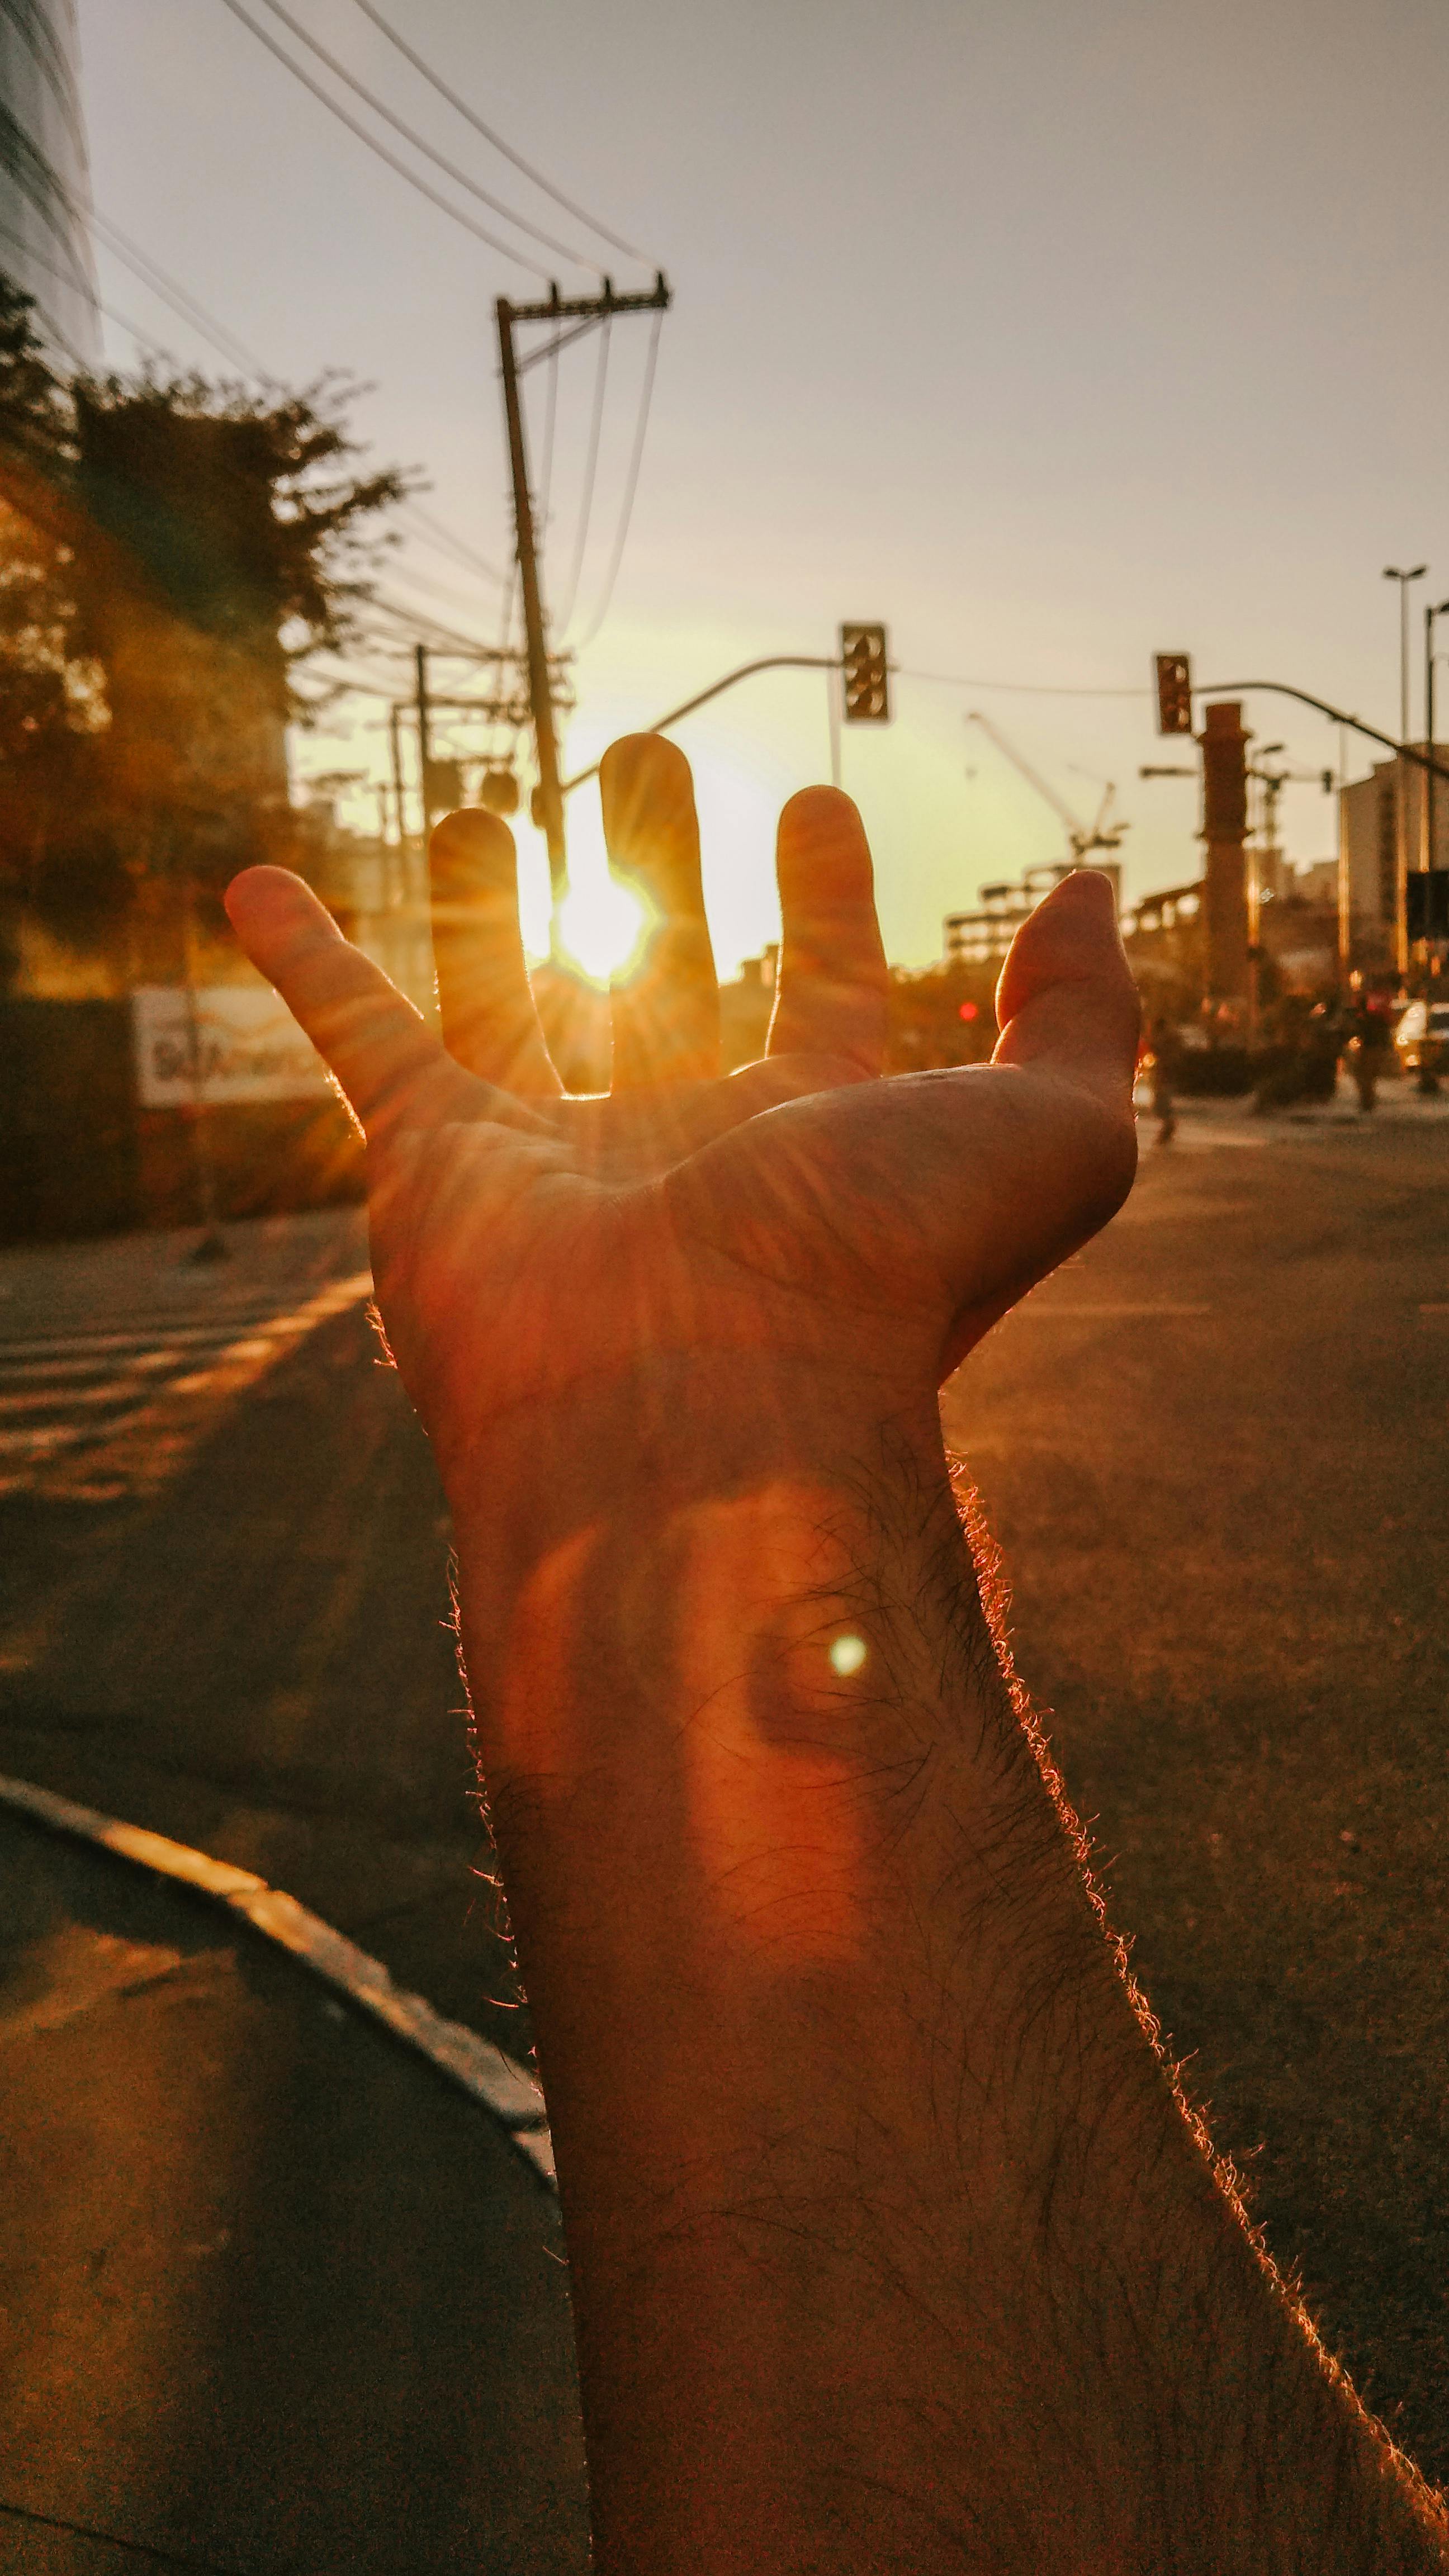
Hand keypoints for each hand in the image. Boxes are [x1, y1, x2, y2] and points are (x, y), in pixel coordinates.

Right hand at [225, 733, 1138, 1493]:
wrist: (705, 1404)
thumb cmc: (884, 1275)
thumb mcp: (1052, 1135)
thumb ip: (1086, 1014)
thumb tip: (1090, 892)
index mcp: (816, 1134)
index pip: (823, 992)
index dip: (828, 898)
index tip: (821, 805)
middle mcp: (680, 1145)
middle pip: (664, 968)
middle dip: (662, 858)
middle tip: (652, 751)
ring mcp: (547, 1158)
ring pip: (511, 994)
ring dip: (498, 896)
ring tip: (496, 794)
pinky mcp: (430, 1167)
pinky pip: (354, 1038)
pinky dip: (306, 962)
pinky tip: (258, 884)